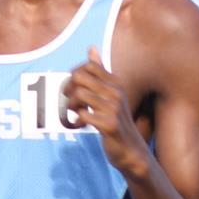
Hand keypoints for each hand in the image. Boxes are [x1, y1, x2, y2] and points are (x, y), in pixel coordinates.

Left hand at [60, 47, 151, 177]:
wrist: (130, 150)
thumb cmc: (115, 120)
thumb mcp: (110, 94)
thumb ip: (100, 72)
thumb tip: (91, 47)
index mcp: (115, 83)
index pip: (88, 66)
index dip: (74, 75)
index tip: (72, 89)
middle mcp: (116, 92)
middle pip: (80, 77)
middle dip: (68, 88)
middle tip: (70, 102)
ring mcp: (114, 108)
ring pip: (79, 95)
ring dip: (71, 106)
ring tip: (75, 114)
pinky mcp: (109, 125)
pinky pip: (83, 115)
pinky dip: (76, 120)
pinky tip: (80, 125)